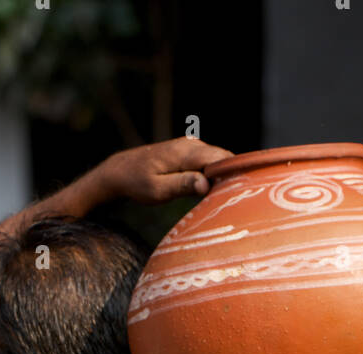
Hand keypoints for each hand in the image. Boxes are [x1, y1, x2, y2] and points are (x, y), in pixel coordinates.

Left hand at [98, 137, 233, 204]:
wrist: (121, 171)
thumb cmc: (137, 183)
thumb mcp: (158, 190)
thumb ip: (182, 185)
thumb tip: (206, 183)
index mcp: (186, 152)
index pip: (221, 159)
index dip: (235, 173)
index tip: (241, 191)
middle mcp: (191, 144)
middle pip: (223, 158)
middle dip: (232, 175)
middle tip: (236, 199)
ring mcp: (191, 146)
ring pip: (217, 160)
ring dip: (223, 176)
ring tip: (227, 196)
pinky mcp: (189, 152)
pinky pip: (209, 161)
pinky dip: (214, 174)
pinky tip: (214, 190)